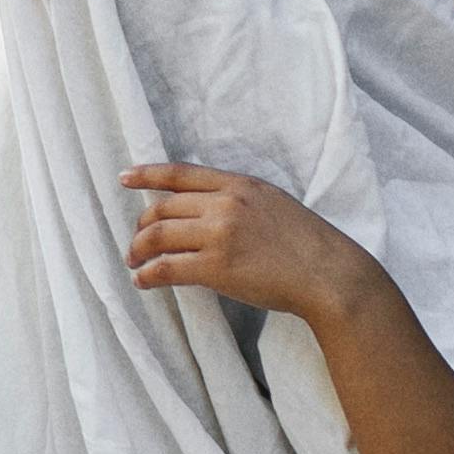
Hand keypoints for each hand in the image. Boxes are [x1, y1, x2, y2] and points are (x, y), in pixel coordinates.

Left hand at [121, 162, 372, 328]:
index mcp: (239, 185)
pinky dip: (148, 274)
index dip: (148, 174)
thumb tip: (203, 209)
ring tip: (134, 263)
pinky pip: (167, 267)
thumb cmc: (306, 243)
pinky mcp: (217, 267)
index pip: (181, 173)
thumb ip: (237, 200)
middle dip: (141, 226)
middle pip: (162, 208)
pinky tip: (143, 281)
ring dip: (138, 250)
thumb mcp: (272, 203)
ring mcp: (219, 234)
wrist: (328, 273)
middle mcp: (225, 204)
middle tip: (135, 244)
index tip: (125, 178)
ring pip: (158, 236)